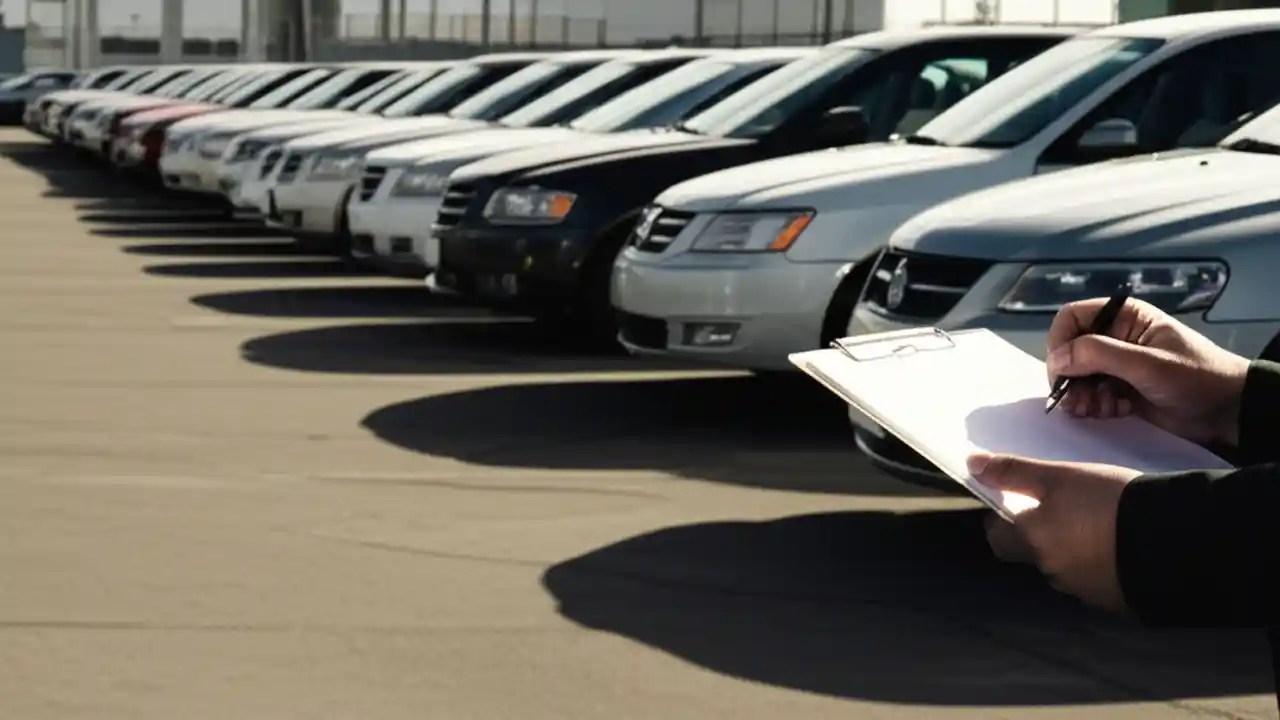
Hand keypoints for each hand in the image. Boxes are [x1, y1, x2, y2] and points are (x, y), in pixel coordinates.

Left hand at [970, 452, 1140, 612]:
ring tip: (1098, 522)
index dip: (1002, 518)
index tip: (1016, 500)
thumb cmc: (1109, 502)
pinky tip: (1121, 542)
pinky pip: (1099, 579)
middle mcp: (1052, 571)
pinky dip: (1101, 563)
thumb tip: (973, 465)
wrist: (1173, 541)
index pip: (998, 536)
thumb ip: (1015, 472)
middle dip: (1040, 533)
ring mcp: (1085, 590)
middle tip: (1061, 507)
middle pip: (1033, 552)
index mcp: (1034, 542)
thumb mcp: (1061, 476)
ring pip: (1066, 565)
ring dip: (1073, 548)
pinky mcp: (1116, 599)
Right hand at [1047, 298, 1249, 445]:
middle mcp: (1115, 337)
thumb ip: (1098, 355)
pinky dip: (1094, 406)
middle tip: (1075, 401)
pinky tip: (1112, 412)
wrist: (1228, 411)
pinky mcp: (1120, 390)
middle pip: (1069, 350)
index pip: (1072, 318)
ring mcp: (1117, 365)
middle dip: (1069, 376)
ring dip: (1080, 395)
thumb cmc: (1194, 377)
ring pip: (1077, 376)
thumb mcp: (1146, 363)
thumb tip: (1055, 359)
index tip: (1060, 371)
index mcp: (1123, 317)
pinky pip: (1090, 395)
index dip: (1060, 342)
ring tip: (1095, 410)